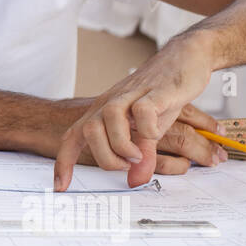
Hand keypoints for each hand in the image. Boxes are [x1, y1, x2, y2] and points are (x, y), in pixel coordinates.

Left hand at [53, 34, 226, 190]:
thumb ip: (140, 155)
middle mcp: (112, 102)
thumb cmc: (162, 95)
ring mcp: (132, 95)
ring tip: (139, 155)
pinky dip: (147, 128)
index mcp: (104, 112)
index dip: (64, 162)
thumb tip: (134, 181)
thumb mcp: (150, 130)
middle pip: (88, 130)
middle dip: (105, 157)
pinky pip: (142, 110)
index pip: (74, 136)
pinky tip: (156, 133)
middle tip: (128, 165)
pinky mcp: (155, 91)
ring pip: (109, 118)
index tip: (60, 187)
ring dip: (122, 144)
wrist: (185, 58)